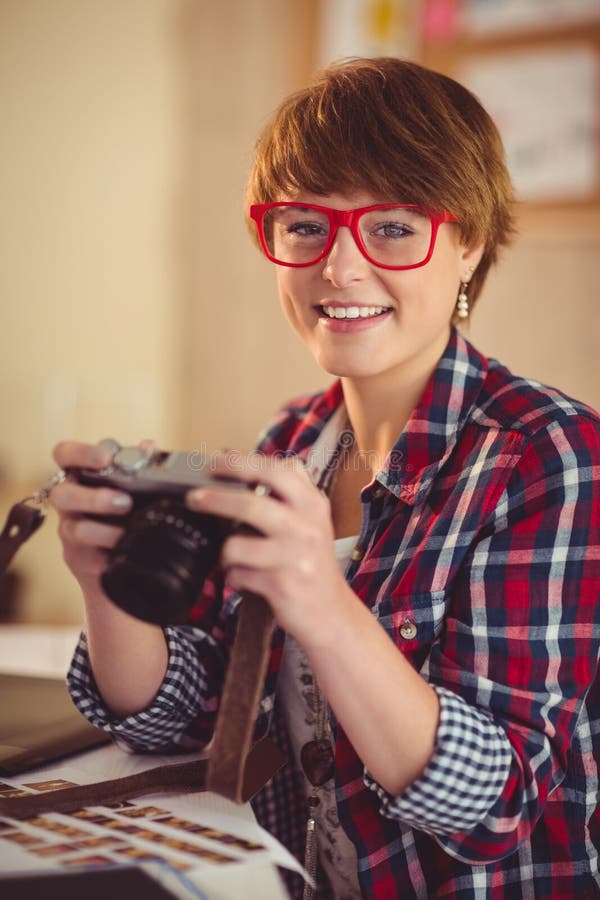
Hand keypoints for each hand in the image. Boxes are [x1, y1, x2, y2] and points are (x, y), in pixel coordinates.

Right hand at [50, 440, 133, 596]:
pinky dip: (104, 558)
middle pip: (62, 494)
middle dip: (93, 498)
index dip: (79, 453)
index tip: (105, 459)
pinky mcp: (78, 559)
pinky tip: (123, 557)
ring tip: (127, 533)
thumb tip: (149, 445)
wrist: (127, 559)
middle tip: (125, 502)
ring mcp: (71, 531)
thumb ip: (142, 465)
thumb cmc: (129, 513)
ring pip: (73, 529)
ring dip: (102, 531)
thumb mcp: (138, 487)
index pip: (65, 455)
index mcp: (81, 477)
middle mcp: (70, 503)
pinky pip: (85, 559)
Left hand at [186, 452, 354, 644]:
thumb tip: (238, 456)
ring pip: (237, 545)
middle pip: (252, 505)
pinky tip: (242, 577)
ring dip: (224, 551)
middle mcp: (307, 527)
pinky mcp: (283, 585)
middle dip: (215, 499)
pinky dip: (233, 576)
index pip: (276, 470)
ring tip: (227, 555)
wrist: (332, 612)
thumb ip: (285, 489)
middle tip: (194, 498)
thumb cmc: (312, 562)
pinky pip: (239, 575)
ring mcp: (295, 557)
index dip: (240, 463)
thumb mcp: (310, 519)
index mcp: (312, 504)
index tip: (214, 461)